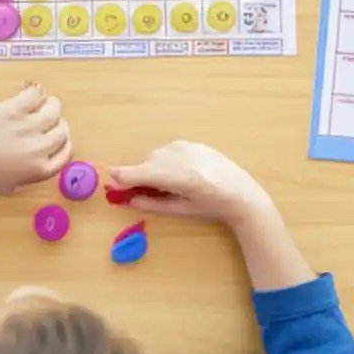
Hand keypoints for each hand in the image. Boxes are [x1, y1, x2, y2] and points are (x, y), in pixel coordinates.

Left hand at [0, 84, 71, 194]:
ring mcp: (28, 127)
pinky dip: (36, 93)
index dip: (65, 143)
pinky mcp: (15, 110)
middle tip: (51, 119)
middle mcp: (38, 148)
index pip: (66, 153)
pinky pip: (36, 96)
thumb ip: (29, 178)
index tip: (60, 137)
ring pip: (54, 110)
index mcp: (39, 169)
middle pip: (62, 131)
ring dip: (52, 105)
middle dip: (59, 124)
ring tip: (47, 102)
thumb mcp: (10, 186)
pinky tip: (32, 94)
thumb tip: (41, 165)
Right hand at [109, 141, 274, 228]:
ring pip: (156, 156)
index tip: (112, 183)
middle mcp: (178, 156)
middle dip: (142, 177)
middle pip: (146, 164)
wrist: (241, 191)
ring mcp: (185, 146)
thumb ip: (151, 203)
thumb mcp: (180, 210)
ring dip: (154, 168)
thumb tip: (127, 200)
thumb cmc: (211, 206)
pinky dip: (166, 161)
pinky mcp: (190, 143)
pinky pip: (168, 151)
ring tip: (170, 183)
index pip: (138, 173)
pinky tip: (181, 173)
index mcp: (176, 176)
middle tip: (146, 192)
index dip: (122, 178)